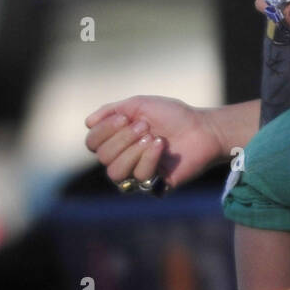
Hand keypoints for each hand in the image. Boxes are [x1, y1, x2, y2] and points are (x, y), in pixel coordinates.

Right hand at [84, 96, 225, 189]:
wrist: (202, 128)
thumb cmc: (173, 115)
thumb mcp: (139, 104)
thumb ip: (111, 111)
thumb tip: (87, 122)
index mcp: (117, 138)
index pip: (92, 142)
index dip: (103, 131)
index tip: (125, 117)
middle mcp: (124, 157)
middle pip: (102, 157)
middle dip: (122, 138)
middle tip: (145, 126)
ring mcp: (137, 172)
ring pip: (114, 172)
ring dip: (132, 151)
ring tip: (151, 137)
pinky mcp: (153, 185)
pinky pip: (138, 178)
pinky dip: (149, 158)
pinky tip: (161, 146)